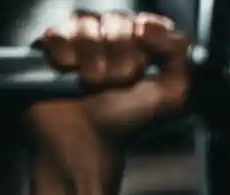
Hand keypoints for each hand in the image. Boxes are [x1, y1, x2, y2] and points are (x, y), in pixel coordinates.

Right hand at [25, 11, 189, 171]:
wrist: (86, 140)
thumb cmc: (126, 120)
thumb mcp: (170, 95)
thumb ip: (179, 59)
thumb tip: (168, 31)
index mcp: (141, 45)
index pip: (148, 21)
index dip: (148, 35)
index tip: (144, 61)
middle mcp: (111, 37)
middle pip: (118, 19)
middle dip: (121, 54)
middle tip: (117, 83)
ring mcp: (78, 39)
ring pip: (87, 22)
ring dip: (93, 57)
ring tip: (92, 84)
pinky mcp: (50, 46)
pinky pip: (58, 32)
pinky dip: (65, 52)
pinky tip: (68, 71)